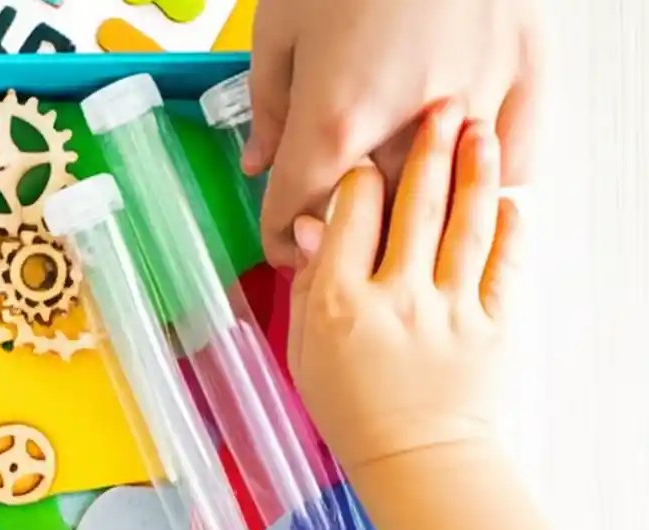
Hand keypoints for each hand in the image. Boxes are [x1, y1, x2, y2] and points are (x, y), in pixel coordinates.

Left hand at [248, 0, 540, 266]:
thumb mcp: (277, 28)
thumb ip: (267, 108)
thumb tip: (260, 164)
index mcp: (335, 119)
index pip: (299, 217)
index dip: (280, 241)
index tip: (282, 243)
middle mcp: (409, 126)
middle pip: (374, 216)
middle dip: (348, 216)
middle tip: (338, 192)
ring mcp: (476, 104)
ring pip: (446, 197)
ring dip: (419, 195)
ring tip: (402, 167)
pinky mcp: (528, 74)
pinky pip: (514, 159)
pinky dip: (488, 166)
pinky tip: (463, 147)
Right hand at [286, 104, 522, 473]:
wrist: (415, 461)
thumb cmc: (352, 409)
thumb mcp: (306, 348)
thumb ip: (310, 286)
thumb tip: (314, 229)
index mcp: (339, 304)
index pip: (350, 216)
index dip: (358, 177)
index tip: (365, 159)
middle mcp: (394, 300)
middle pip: (413, 206)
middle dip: (427, 150)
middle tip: (439, 109)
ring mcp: (448, 311)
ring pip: (464, 225)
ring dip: (473, 172)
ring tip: (479, 133)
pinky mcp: (490, 325)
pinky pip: (502, 264)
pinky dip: (506, 227)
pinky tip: (504, 202)